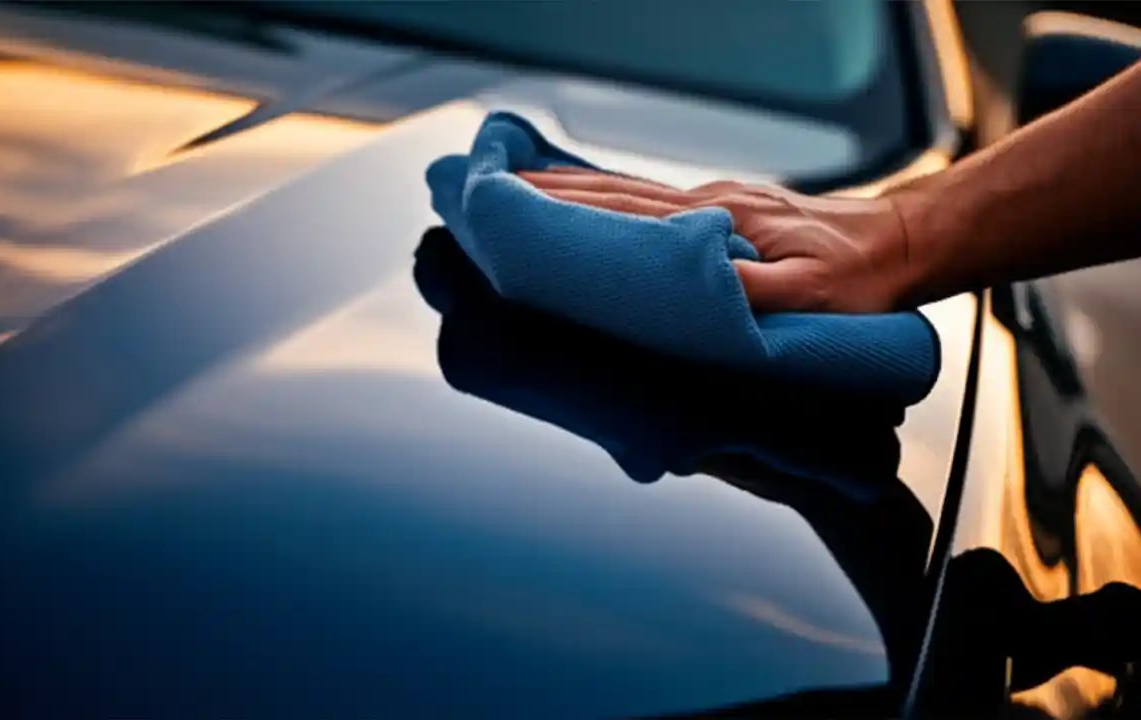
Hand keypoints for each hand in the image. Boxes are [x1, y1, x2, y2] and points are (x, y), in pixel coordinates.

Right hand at [518, 168, 914, 312]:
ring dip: (571, 187)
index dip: (565, 213)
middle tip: (494, 187)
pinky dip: (608, 193)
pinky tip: (590, 194)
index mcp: (716, 225)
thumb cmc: (857, 280)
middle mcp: (707, 204)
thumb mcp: (808, 298)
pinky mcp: (726, 207)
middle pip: (612, 193)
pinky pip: (650, 197)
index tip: (513, 206)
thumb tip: (685, 287)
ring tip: (522, 184)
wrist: (900, 243)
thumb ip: (744, 293)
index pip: (624, 217)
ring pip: (627, 191)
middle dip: (549, 191)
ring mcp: (715, 201)